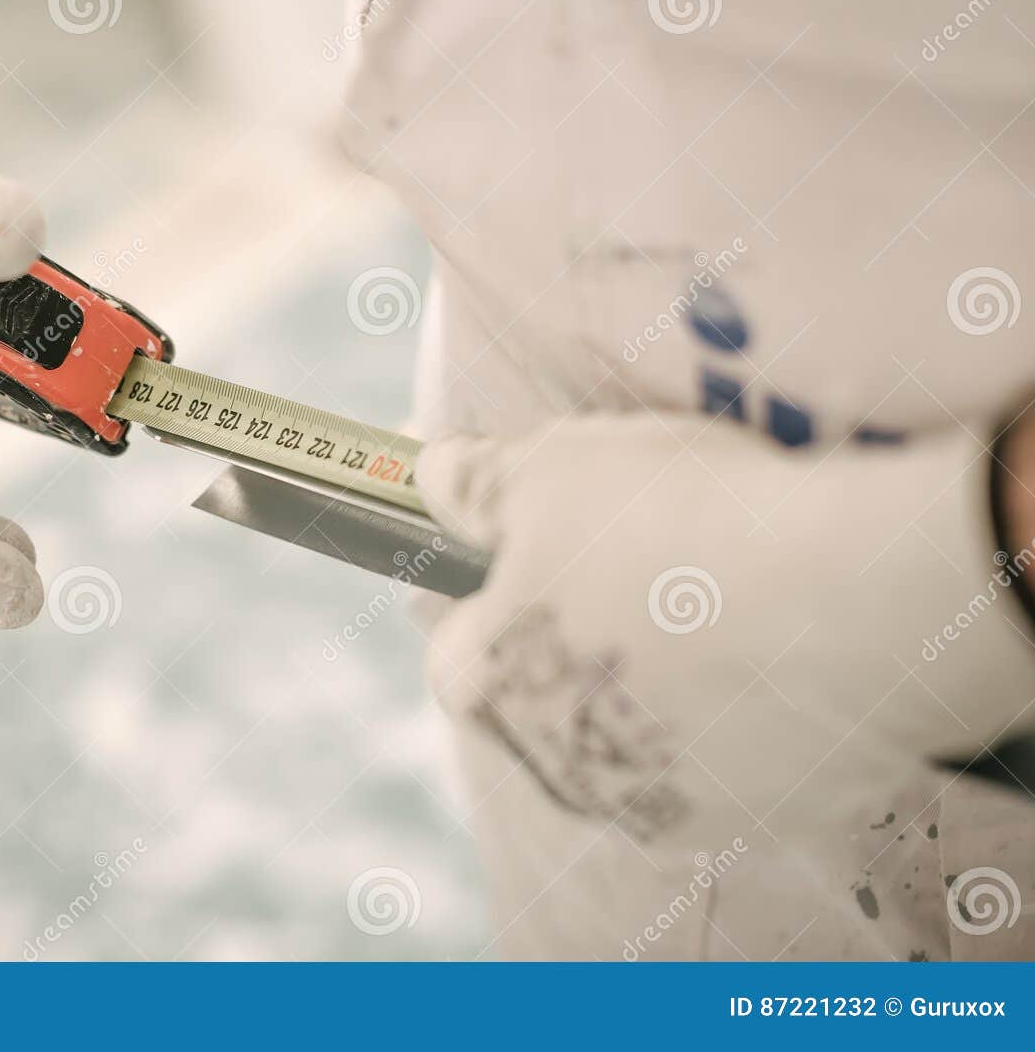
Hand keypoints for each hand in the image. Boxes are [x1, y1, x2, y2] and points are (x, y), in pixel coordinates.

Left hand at [416, 412, 1034, 835]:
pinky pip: (744, 755)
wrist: (852, 597)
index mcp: (491, 692)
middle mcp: (563, 773)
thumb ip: (474, 481)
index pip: (457, 652)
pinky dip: (755, 708)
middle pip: (551, 701)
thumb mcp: (549, 467)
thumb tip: (434, 479)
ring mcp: (668, 806)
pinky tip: (788, 643)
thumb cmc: (673, 525)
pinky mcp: (768, 817)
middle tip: (648, 561)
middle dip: (583, 639)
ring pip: (645, 735)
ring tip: (727, 595)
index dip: (493, 596)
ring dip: (670, 681)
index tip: (541, 551)